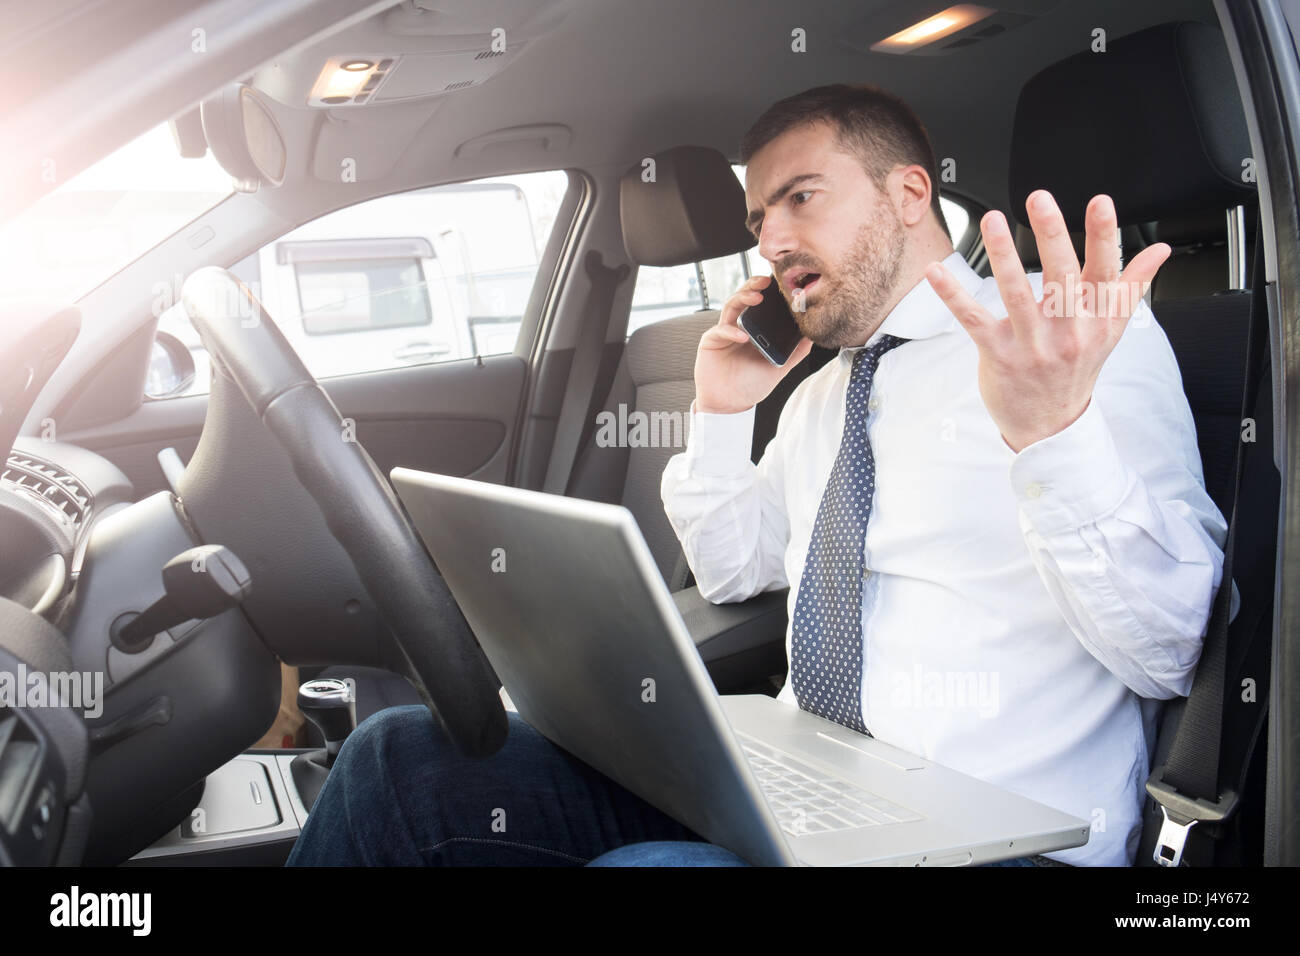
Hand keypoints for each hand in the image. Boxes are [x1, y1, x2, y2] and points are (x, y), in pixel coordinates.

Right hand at [694, 274, 812, 414]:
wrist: (730, 405)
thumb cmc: (750, 385)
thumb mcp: (779, 368)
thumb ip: (795, 352)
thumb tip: (811, 337)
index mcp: (754, 329)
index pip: (761, 304)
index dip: (769, 291)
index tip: (782, 284)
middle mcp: (738, 326)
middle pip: (744, 298)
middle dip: (754, 285)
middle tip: (766, 281)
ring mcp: (724, 332)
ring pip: (731, 306)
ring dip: (743, 298)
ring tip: (757, 298)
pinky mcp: (710, 341)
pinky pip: (720, 330)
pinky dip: (731, 331)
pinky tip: (743, 336)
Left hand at [925, 191, 1170, 451]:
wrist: (1050, 426)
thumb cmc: (1077, 369)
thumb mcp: (1110, 330)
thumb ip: (1130, 286)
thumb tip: (1160, 251)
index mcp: (1096, 318)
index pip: (1104, 271)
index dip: (1104, 237)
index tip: (1100, 203)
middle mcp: (1067, 331)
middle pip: (1061, 276)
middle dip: (1051, 235)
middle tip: (1040, 199)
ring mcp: (1032, 345)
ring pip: (1017, 294)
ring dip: (1003, 255)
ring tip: (992, 221)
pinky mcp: (999, 356)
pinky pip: (973, 320)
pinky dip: (953, 295)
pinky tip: (937, 272)